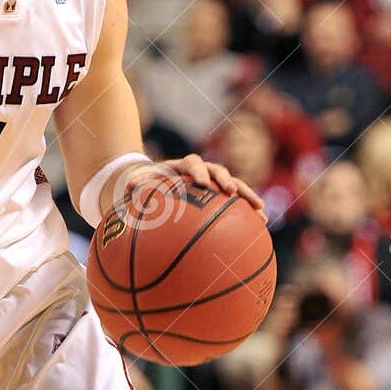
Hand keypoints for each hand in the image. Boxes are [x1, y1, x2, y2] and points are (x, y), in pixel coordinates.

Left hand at [123, 156, 265, 218]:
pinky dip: (250, 212)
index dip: (199, 171)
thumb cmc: (151, 184)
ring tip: (259, 209)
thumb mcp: (142, 183)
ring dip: (247, 195)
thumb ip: (138, 183)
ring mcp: (215, 183)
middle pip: (219, 171)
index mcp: (184, 166)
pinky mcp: (222, 196)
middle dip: (226, 180)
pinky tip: (262, 225)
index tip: (201, 183)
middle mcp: (203, 171)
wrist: (161, 182)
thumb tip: (128, 186)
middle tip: (231, 191)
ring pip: (235, 186)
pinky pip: (239, 203)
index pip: (193, 164)